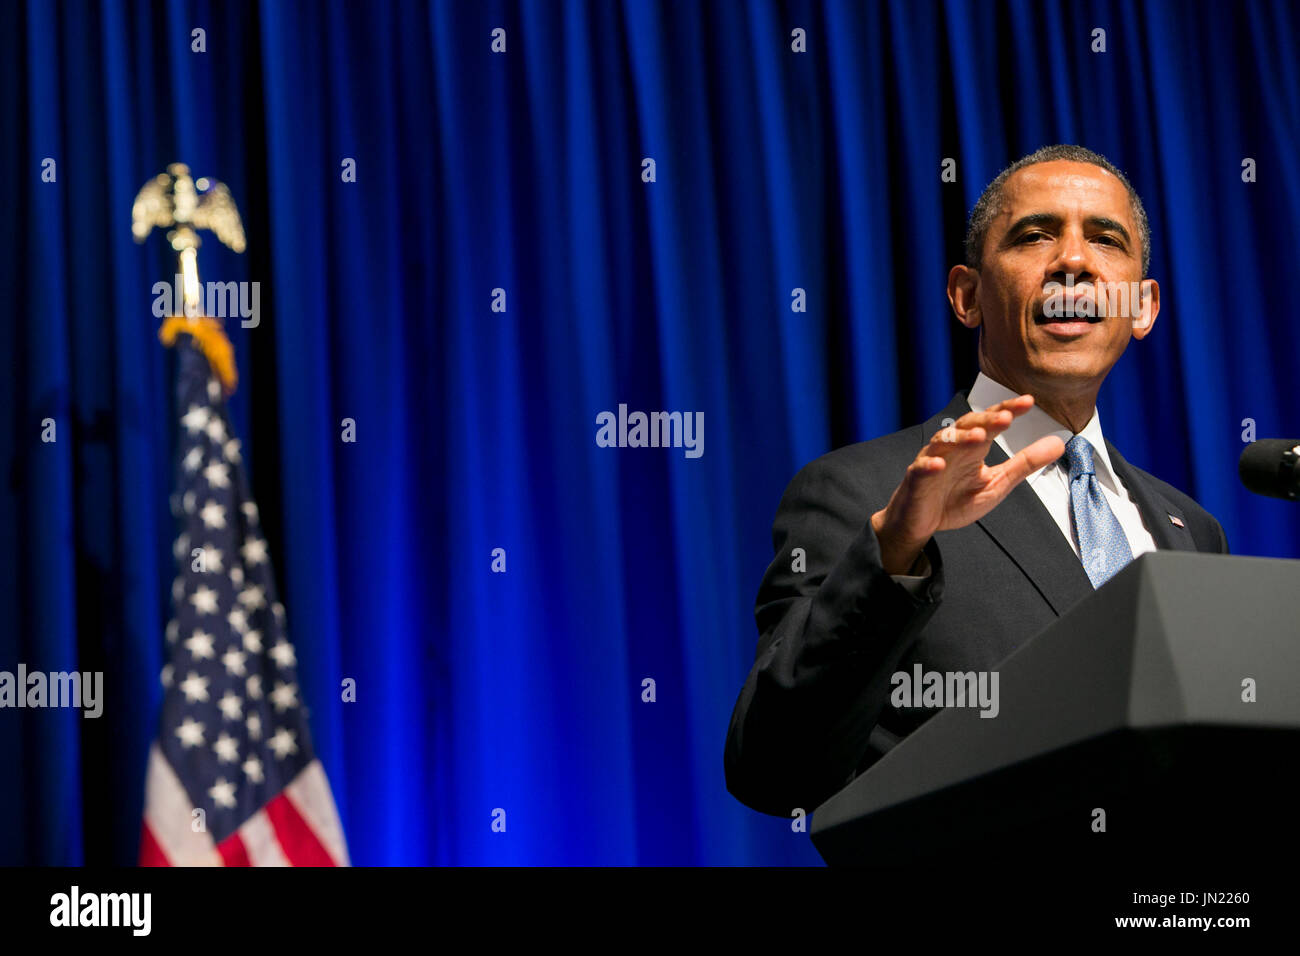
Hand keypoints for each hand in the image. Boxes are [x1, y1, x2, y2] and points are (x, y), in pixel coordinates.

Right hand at [869, 395, 1065, 573]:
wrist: (920, 523)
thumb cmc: (955, 500)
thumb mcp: (997, 483)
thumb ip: (1025, 463)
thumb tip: (1058, 443)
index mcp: (974, 448)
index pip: (991, 422)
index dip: (1007, 410)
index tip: (1028, 402)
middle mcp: (953, 449)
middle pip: (968, 426)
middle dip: (987, 421)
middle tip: (1007, 417)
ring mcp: (933, 461)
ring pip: (944, 442)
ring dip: (961, 437)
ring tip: (979, 436)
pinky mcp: (916, 480)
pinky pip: (921, 468)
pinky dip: (929, 465)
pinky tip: (940, 465)